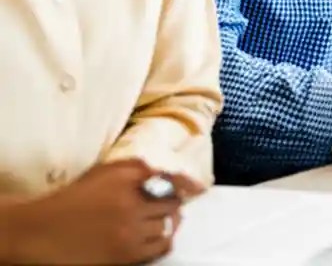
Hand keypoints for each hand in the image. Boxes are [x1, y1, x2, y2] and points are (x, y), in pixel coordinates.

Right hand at [1, 159, 188, 264]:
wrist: (42, 231)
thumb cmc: (74, 199)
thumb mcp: (103, 173)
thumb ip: (136, 168)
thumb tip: (169, 171)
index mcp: (125, 179)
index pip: (169, 178)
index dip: (186, 183)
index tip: (198, 188)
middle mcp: (130, 203)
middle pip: (172, 202)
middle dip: (173, 203)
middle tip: (171, 205)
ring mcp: (129, 230)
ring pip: (168, 224)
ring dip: (169, 222)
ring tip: (163, 220)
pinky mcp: (125, 253)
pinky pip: (161, 246)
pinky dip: (165, 240)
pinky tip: (159, 236)